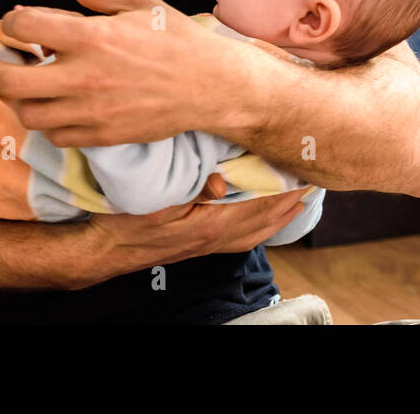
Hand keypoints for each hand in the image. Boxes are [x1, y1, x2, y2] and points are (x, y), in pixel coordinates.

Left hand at [0, 0, 254, 146]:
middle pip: (9, 80)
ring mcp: (91, 110)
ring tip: (28, 84)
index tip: (14, 23)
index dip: (11, 22)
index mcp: (93, 36)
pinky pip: (54, 135)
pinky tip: (55, 106)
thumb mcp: (141, 3)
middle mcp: (84, 76)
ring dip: (18, 98)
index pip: (24, 25)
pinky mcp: (101, 135)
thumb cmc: (178, 40)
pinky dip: (46, 121)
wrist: (211, 86)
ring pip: (27, 113)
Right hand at [74, 182, 307, 286]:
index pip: (258, 204)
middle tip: (312, 176)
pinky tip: (268, 221)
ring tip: (301, 197)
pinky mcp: (202, 245)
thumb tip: (222, 181)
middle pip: (265, 218)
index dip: (283, 187)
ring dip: (281, 214)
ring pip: (258, 230)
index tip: (303, 169)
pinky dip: (263, 227)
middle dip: (291, 198)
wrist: (107, 250)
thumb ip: (189, 189)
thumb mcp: (154, 199)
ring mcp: (210, 244)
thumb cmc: (127, 220)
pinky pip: (244, 238)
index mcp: (210, 224)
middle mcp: (217, 237)